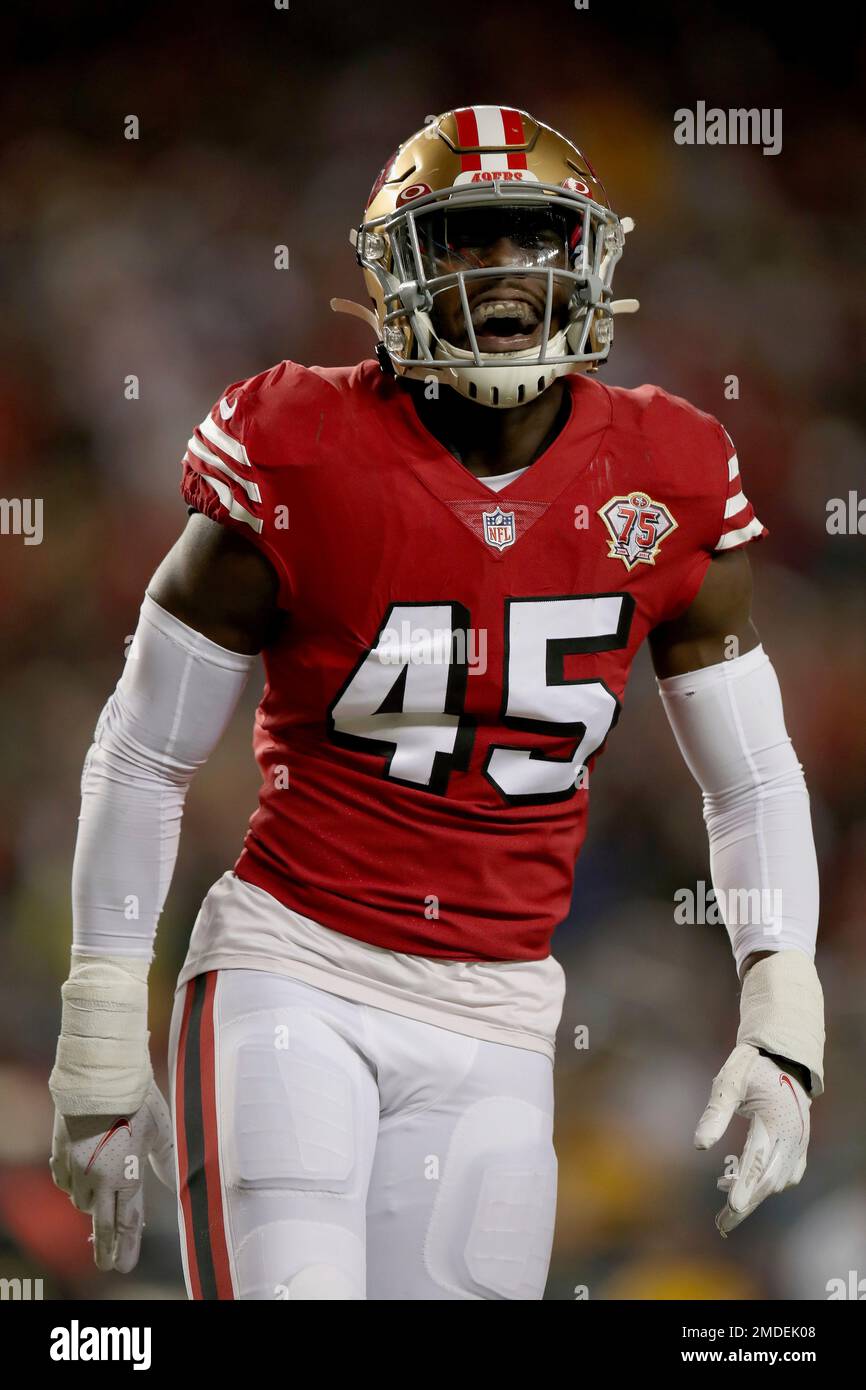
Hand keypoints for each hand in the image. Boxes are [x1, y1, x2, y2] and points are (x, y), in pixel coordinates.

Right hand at [50, 1081, 174, 1272]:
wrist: (99, 1076)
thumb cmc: (136, 1100)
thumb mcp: (161, 1131)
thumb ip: (169, 1161)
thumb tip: (180, 1182)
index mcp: (124, 1176)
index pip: (126, 1222)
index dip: (126, 1247)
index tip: (123, 1267)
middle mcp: (96, 1179)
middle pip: (101, 1222)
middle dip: (106, 1246)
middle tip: (108, 1264)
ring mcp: (75, 1168)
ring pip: (81, 1201)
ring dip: (93, 1205)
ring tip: (103, 1203)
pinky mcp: (60, 1153)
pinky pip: (64, 1181)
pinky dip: (73, 1185)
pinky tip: (79, 1182)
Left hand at [694, 1043, 809, 1236]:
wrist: (783, 1058)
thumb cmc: (752, 1068)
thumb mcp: (729, 1081)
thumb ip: (715, 1113)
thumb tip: (699, 1145)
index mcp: (775, 1120)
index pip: (758, 1160)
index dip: (745, 1186)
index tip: (731, 1207)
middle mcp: (792, 1136)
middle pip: (768, 1180)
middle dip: (745, 1203)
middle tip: (721, 1224)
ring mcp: (798, 1143)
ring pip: (777, 1181)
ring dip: (753, 1194)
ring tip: (723, 1195)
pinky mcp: (799, 1146)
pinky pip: (787, 1175)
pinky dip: (767, 1184)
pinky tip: (742, 1182)